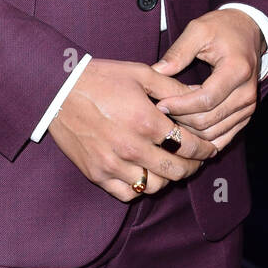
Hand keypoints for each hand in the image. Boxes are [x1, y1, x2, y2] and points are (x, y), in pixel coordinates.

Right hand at [47, 57, 220, 201]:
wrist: (58, 90)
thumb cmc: (100, 78)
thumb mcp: (140, 74)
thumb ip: (172, 87)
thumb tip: (199, 94)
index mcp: (146, 121)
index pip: (188, 145)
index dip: (204, 149)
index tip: (209, 148)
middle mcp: (131, 147)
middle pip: (176, 170)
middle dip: (192, 166)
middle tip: (196, 160)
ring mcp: (113, 164)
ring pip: (154, 185)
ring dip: (168, 178)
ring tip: (170, 166)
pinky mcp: (97, 174)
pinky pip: (127, 193)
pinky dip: (140, 187)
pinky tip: (144, 173)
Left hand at [150, 10, 261, 150]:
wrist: (248, 30)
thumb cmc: (222, 28)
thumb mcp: (198, 30)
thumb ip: (178, 51)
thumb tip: (156, 72)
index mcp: (237, 70)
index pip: (206, 99)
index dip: (180, 105)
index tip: (159, 102)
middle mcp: (247, 92)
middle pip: (209, 120)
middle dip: (181, 119)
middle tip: (160, 111)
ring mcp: (248, 106)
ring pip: (213, 133)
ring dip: (189, 130)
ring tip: (170, 118)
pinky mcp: (246, 115)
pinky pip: (222, 137)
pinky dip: (202, 136)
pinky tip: (185, 127)